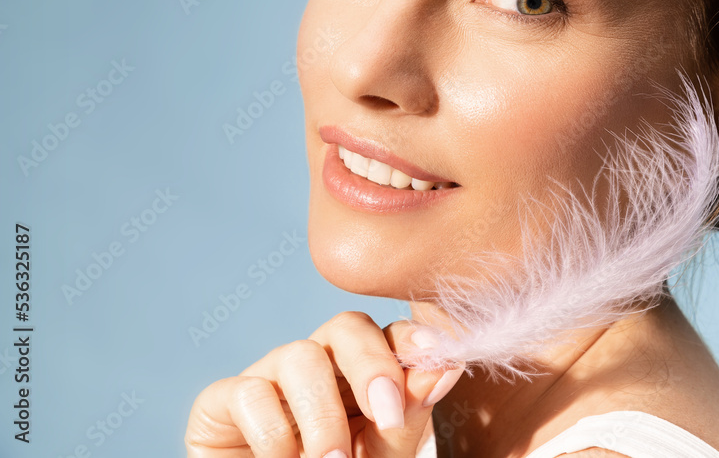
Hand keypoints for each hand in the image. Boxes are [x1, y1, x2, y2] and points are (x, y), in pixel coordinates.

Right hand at [184, 311, 464, 457]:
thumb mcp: (380, 454)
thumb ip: (406, 415)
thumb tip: (443, 366)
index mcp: (363, 371)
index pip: (390, 334)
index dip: (412, 340)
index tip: (438, 359)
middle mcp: (319, 363)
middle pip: (346, 326)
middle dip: (372, 365)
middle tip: (387, 417)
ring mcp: (271, 376)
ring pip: (299, 355)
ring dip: (322, 414)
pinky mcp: (221, 400)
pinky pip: (249, 391)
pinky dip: (273, 433)